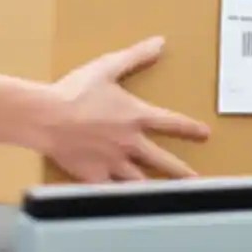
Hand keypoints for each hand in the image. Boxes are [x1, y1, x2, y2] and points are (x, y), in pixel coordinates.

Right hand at [41, 37, 210, 182]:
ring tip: (169, 198)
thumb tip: (160, 43)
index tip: (205, 134)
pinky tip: (130, 208)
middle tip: (195, 178)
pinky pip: (112, 191)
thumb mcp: (107, 67)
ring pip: (141, 181)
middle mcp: (130, 142)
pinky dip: (122, 199)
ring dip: (157, 189)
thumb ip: (135, 56)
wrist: (47, 116)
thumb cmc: (75, 91)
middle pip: (163, 160)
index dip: (190, 128)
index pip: (172, 123)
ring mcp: (114, 162)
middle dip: (181, 170)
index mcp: (135, 116)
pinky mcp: (95, 175)